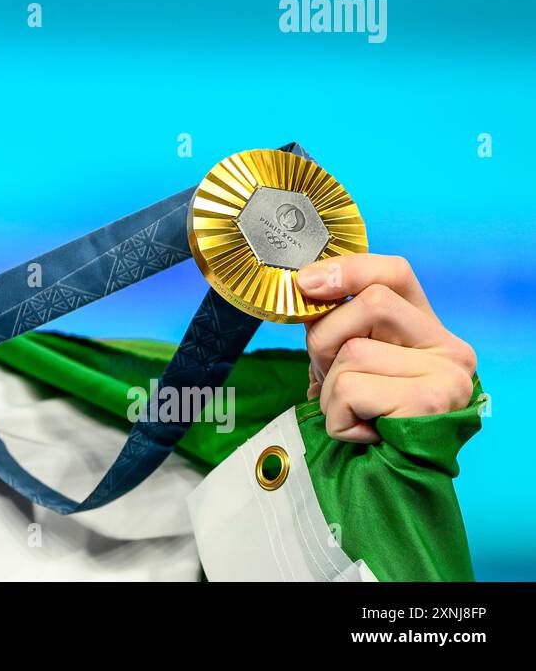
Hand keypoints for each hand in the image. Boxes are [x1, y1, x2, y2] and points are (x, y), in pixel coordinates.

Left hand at [295, 253, 476, 443]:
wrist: (392, 481)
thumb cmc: (366, 417)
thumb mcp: (350, 361)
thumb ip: (337, 324)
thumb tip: (303, 284)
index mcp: (427, 327)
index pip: (395, 273)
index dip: (349, 270)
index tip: (305, 283)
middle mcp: (448, 346)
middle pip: (370, 303)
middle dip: (327, 339)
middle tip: (328, 375)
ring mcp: (446, 374)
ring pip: (353, 352)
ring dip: (330, 390)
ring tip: (353, 413)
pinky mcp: (431, 403)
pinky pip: (351, 390)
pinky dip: (338, 417)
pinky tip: (362, 431)